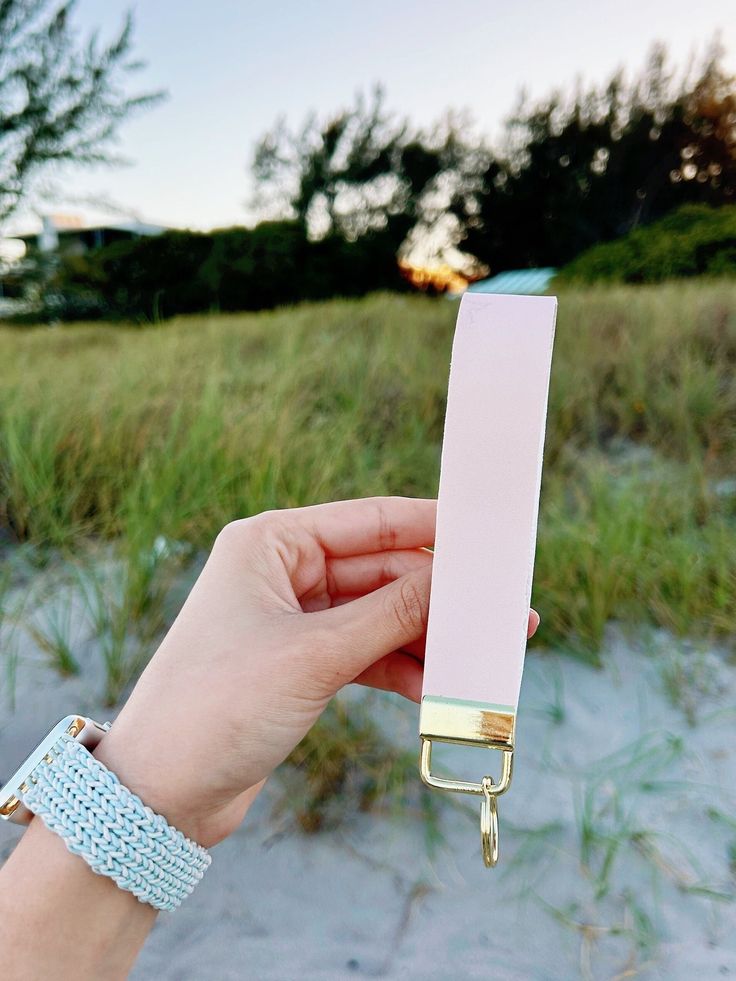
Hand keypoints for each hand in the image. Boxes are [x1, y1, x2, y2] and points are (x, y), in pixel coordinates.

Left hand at [95, 497, 539, 847]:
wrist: (161, 794)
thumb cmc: (219, 706)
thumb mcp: (317, 655)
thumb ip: (393, 614)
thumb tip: (455, 582)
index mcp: (271, 543)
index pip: (369, 521)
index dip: (431, 527)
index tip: (487, 535)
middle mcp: (280, 572)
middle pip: (379, 571)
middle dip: (435, 596)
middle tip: (496, 613)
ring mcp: (290, 619)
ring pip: (377, 615)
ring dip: (423, 636)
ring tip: (476, 655)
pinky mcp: (298, 663)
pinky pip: (365, 651)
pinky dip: (399, 666)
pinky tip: (436, 685)